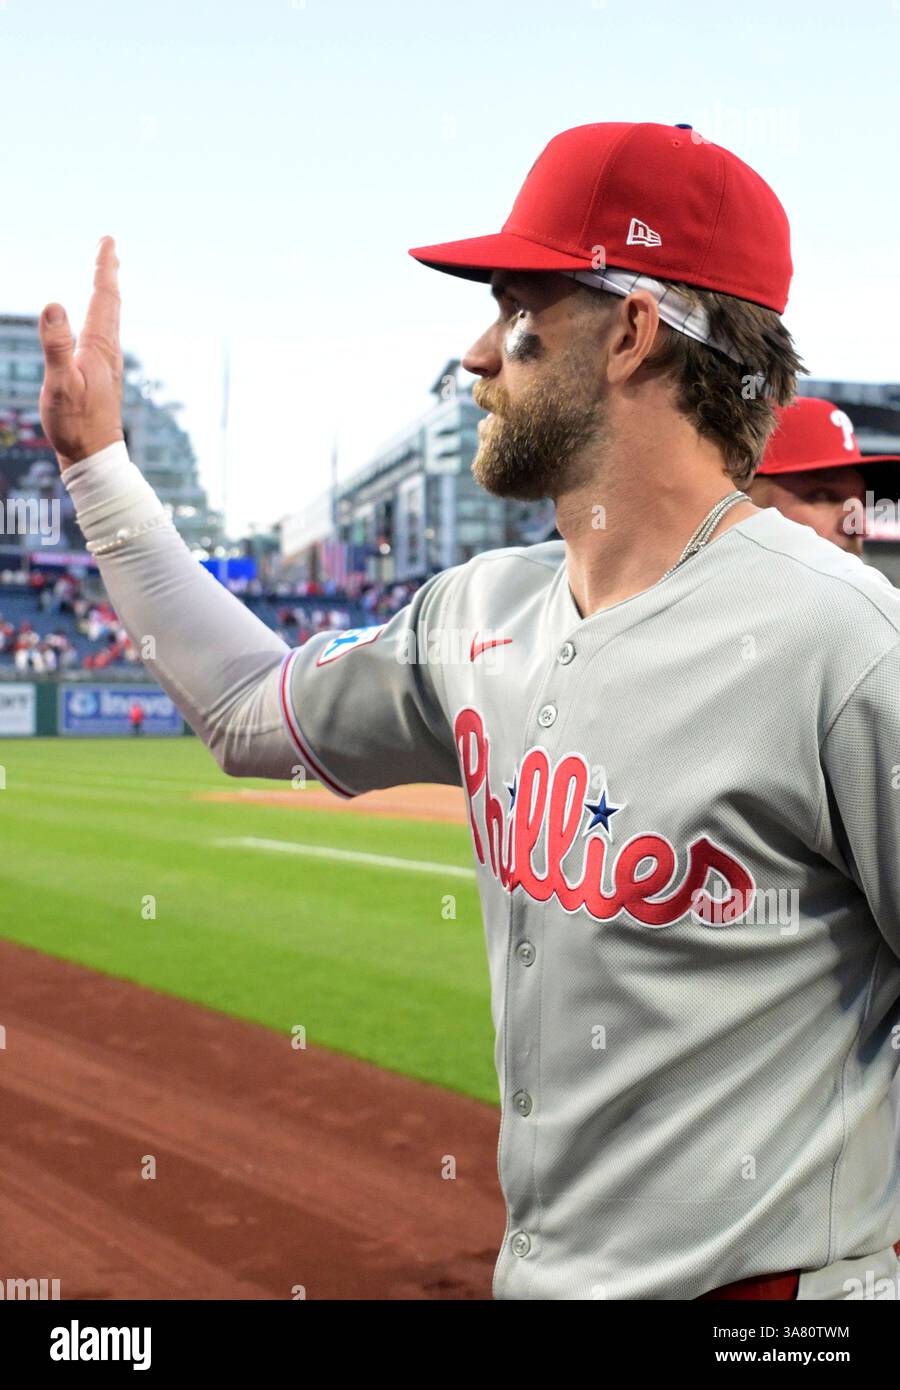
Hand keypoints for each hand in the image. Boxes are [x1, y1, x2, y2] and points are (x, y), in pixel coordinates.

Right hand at [39, 236, 124, 468]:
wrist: (95, 458)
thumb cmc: (75, 424)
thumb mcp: (60, 383)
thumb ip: (56, 345)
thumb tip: (52, 304)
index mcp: (98, 347)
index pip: (103, 298)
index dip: (104, 268)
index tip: (108, 241)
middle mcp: (108, 352)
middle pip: (110, 305)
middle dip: (107, 274)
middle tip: (108, 248)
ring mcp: (107, 366)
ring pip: (109, 321)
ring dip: (106, 296)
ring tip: (104, 280)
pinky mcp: (102, 379)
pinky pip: (103, 337)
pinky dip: (101, 320)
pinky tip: (97, 328)